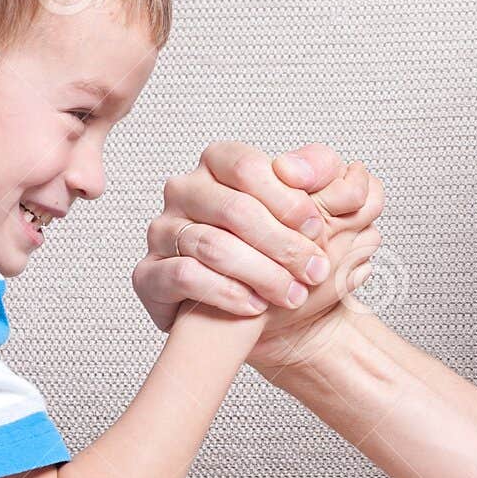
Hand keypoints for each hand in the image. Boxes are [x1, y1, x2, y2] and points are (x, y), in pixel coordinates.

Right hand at [132, 141, 382, 330]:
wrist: (273, 315)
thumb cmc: (291, 253)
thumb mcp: (325, 208)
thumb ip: (327, 176)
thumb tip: (303, 169)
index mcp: (220, 162)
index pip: (249, 167)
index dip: (288, 200)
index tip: (318, 229)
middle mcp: (185, 190)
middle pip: (233, 209)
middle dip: (283, 244)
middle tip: (315, 271)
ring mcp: (163, 231)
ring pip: (211, 245)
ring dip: (262, 274)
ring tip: (292, 294)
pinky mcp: (149, 273)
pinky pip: (183, 276)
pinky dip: (226, 293)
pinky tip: (255, 306)